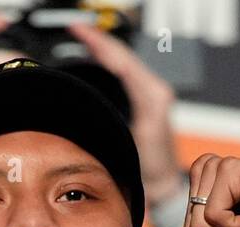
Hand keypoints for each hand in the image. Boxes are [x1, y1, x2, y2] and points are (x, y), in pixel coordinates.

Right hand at [64, 20, 183, 204]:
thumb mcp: (133, 140)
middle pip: (122, 55)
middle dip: (98, 40)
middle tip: (76, 28)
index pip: (121, 59)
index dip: (99, 43)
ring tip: (81, 38)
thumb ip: (119, 115)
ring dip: (102, 49)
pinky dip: (107, 62)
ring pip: (122, 61)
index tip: (80, 31)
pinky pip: (123, 73)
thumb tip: (100, 93)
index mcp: (151, 94)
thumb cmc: (152, 168)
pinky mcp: (145, 100)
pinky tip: (95, 60)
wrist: (163, 185)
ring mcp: (150, 94)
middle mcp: (154, 89)